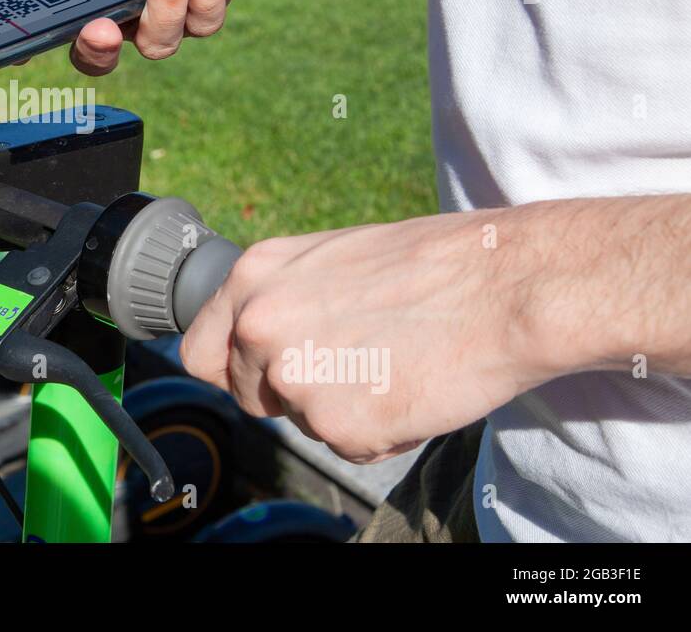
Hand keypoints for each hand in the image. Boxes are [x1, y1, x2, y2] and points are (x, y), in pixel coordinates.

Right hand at [0, 0, 252, 74]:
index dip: (28, 50)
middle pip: (97, 58)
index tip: (19, 49)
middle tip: (99, 28)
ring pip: (155, 43)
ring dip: (162, 9)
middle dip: (97, 48)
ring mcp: (159, 18)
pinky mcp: (203, 10)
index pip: (42, 33)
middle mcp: (113, 17)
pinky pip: (203, 21)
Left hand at [179, 210, 555, 463]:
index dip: (235, 368)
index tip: (262, 371)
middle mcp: (260, 327)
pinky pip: (348, 447)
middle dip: (292, 392)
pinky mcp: (341, 427)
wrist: (504, 287)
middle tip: (354, 361)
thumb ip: (280, 298)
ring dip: (342, 409)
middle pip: (249, 395)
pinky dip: (380, 431)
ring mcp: (297, 380)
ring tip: (395, 361)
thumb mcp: (328, 258)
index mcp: (253, 277)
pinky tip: (411, 385)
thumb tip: (255, 336)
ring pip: (303, 423)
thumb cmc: (430, 264)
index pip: (200, 351)